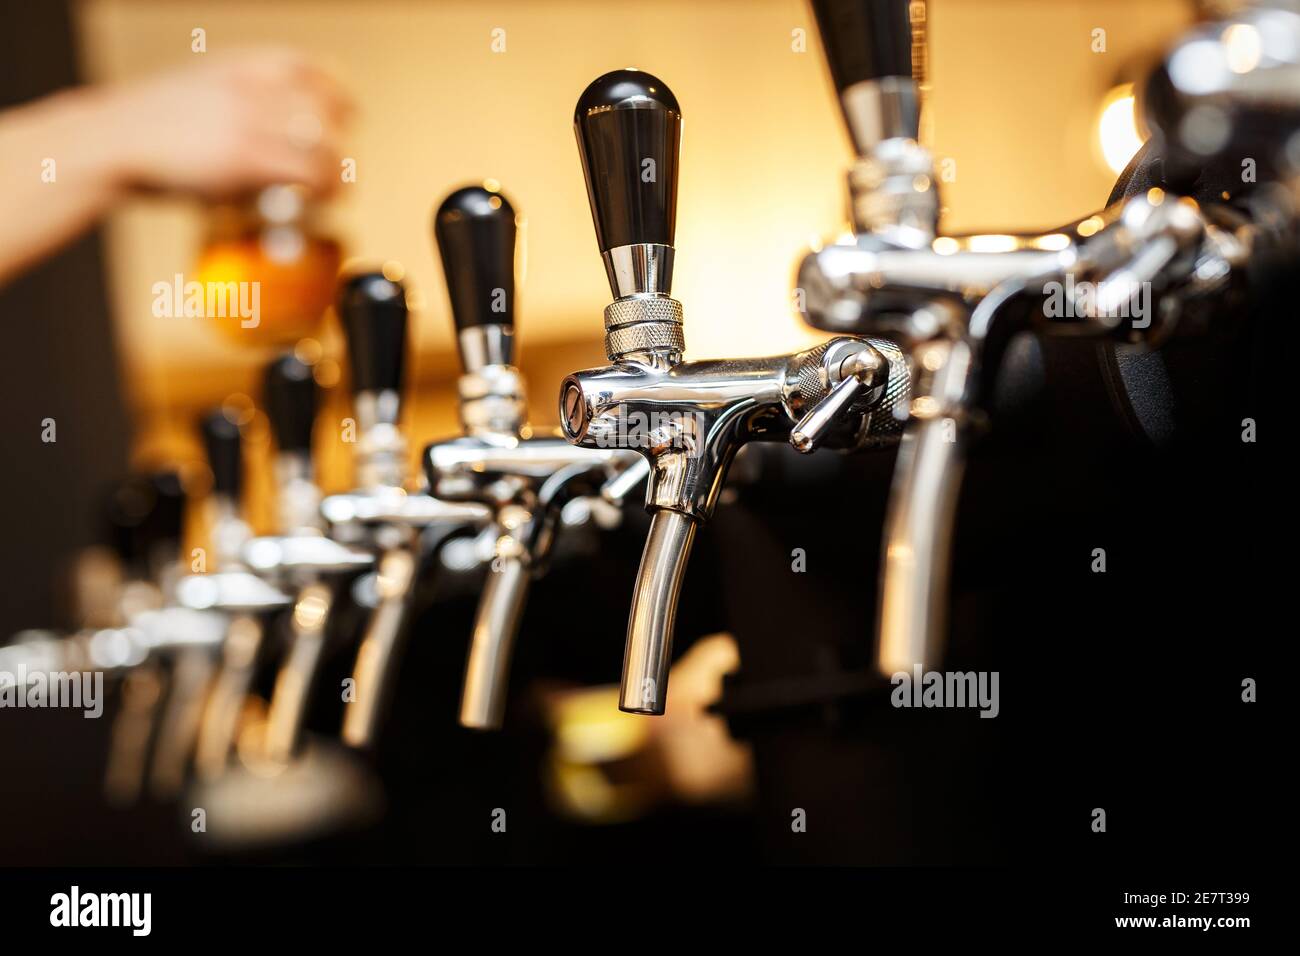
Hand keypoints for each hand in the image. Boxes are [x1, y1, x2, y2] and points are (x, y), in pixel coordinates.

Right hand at [94, 49, 351, 198]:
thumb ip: (236, 101)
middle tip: (343, 164)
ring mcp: (250, 119)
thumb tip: (266, 131)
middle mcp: (251, 86)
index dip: (336, 91)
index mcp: (240, 65)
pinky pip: (306, 170)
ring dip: (338, 169)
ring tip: (339, 190)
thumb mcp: (197, 91)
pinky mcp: (246, 156)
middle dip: (341, 137)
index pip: (307, 66)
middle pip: (324, 108)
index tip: (347, 112)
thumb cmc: (149, 126)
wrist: (110, 140)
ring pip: (323, 143)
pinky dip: (324, 187)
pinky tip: (324, 199)